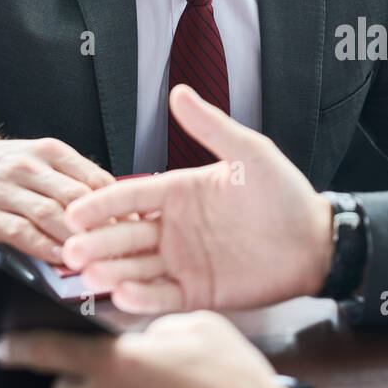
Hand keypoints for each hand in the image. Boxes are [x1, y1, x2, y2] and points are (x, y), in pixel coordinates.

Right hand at [0, 132, 115, 261]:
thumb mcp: (38, 158)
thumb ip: (71, 178)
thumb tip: (113, 205)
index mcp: (50, 152)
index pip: (96, 178)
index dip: (121, 205)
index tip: (139, 225)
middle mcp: (31, 167)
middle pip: (78, 198)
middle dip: (106, 225)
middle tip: (127, 246)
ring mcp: (7, 191)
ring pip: (53, 215)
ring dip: (79, 239)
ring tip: (100, 257)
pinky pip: (23, 233)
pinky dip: (46, 248)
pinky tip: (62, 259)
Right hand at [60, 84, 333, 312]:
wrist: (316, 240)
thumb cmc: (285, 194)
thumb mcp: (249, 153)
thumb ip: (211, 127)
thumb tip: (179, 91)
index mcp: (179, 192)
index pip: (130, 195)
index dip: (102, 203)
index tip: (76, 211)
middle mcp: (173, 227)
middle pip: (125, 234)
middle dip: (97, 243)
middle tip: (71, 249)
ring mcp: (182, 260)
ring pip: (136, 267)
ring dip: (112, 271)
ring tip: (89, 276)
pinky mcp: (196, 291)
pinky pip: (162, 295)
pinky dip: (142, 297)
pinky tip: (123, 295)